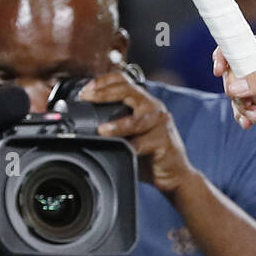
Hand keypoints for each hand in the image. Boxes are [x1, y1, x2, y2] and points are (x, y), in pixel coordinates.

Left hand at [81, 70, 195, 193]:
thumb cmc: (149, 154)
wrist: (174, 174)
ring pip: (137, 120)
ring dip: (118, 125)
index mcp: (144, 103)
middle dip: (104, 93)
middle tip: (87, 98)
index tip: (85, 90)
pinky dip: (129, 147)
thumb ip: (113, 125)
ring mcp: (160, 124)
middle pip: (129, 91)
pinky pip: (143, 144)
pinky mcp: (164, 141)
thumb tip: (81, 125)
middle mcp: (154, 109)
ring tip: (102, 130)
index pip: (124, 80)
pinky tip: (121, 149)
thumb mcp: (129, 134)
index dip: (104, 81)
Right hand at [213, 38, 255, 142]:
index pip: (240, 45)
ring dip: (241, 106)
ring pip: (236, 93)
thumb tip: (234, 86)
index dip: (225, 54)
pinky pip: (242, 108)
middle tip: (246, 100)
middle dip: (234, 89)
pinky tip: (251, 124)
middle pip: (233, 72)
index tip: (219, 70)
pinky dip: (243, 116)